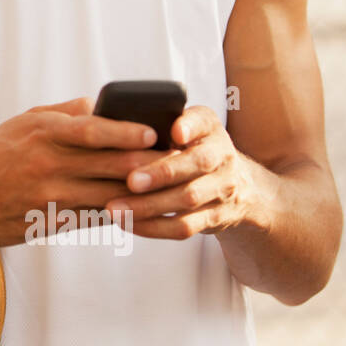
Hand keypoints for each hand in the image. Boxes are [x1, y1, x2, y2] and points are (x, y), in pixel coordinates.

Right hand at [0, 96, 167, 247]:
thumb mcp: (21, 123)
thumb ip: (63, 114)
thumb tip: (100, 105)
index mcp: (42, 132)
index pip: (94, 130)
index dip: (128, 132)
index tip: (155, 132)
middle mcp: (47, 163)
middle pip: (109, 164)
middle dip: (148, 164)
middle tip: (179, 162)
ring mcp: (48, 195)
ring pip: (108, 195)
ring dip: (142, 196)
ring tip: (172, 191)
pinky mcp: (48, 222)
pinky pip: (94, 218)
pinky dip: (120, 215)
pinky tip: (142, 213)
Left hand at [105, 105, 267, 239]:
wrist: (235, 186)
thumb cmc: (190, 149)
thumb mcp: (186, 128)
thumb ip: (160, 121)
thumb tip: (110, 119)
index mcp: (209, 128)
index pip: (203, 121)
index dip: (190, 126)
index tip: (174, 132)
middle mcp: (222, 156)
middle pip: (197, 164)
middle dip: (162, 173)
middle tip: (131, 180)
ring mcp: (222, 189)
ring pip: (187, 199)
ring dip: (148, 205)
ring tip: (114, 208)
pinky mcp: (215, 218)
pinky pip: (183, 227)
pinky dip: (153, 227)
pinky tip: (126, 222)